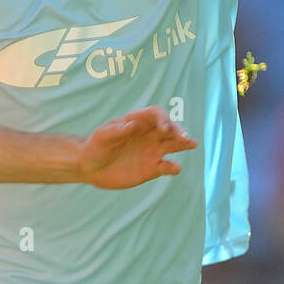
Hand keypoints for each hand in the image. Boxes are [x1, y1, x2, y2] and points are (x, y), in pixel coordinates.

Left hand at [78, 106, 196, 188]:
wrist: (91, 168)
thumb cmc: (95, 147)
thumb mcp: (101, 137)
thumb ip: (116, 131)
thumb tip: (131, 124)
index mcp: (137, 122)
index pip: (156, 114)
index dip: (162, 118)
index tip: (162, 128)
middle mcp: (148, 135)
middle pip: (169, 128)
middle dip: (177, 130)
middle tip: (182, 137)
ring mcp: (152, 151)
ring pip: (173, 145)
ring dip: (183, 143)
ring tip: (192, 143)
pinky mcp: (152, 168)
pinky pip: (166, 167)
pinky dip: (173, 167)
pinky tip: (175, 168)